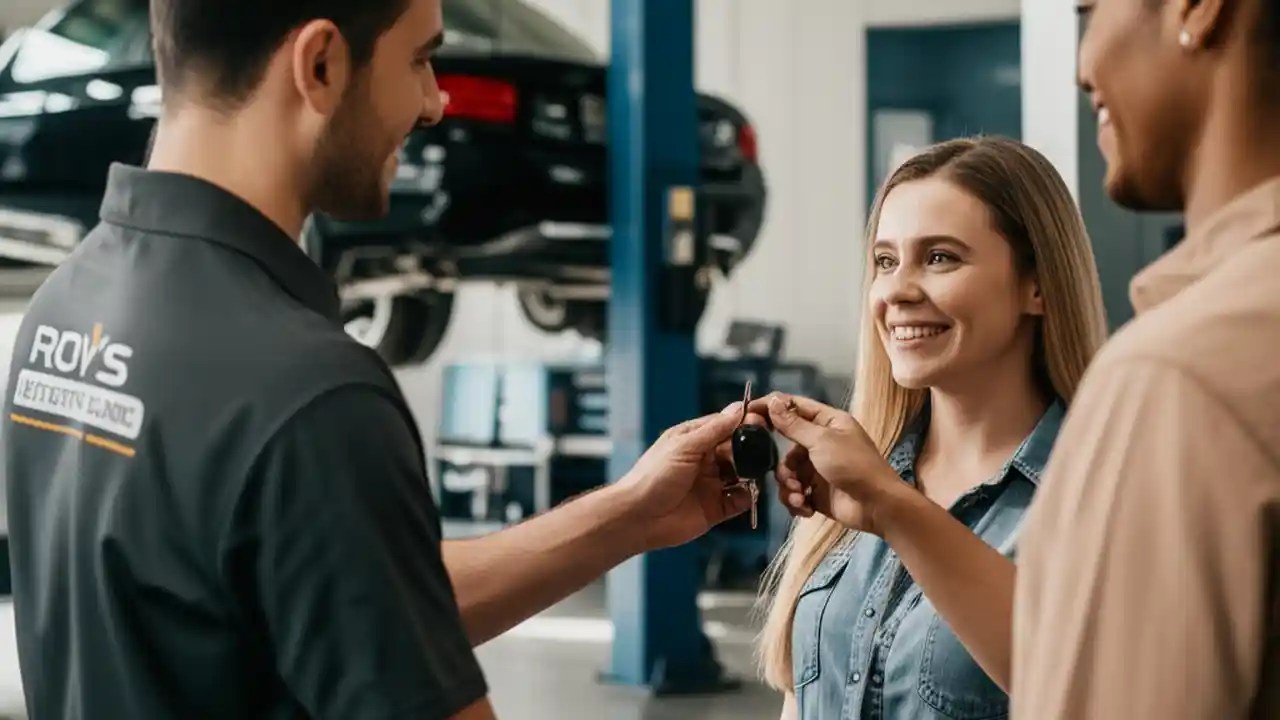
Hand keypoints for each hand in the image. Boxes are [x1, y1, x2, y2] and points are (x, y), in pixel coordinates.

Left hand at [616, 403, 754, 550]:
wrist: (638, 518)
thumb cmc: (653, 477)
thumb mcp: (684, 447)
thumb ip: (714, 430)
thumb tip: (739, 409)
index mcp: (694, 440)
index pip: (725, 426)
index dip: (744, 423)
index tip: (762, 422)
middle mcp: (705, 461)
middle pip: (738, 450)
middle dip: (751, 449)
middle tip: (761, 450)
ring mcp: (711, 485)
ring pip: (743, 475)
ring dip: (752, 473)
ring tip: (757, 471)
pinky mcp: (716, 508)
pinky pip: (740, 500)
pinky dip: (749, 497)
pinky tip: (749, 493)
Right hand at [748, 393, 906, 535]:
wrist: (878, 506)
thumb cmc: (854, 465)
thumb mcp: (822, 441)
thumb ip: (793, 424)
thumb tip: (772, 401)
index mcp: (828, 422)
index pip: (793, 407)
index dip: (771, 408)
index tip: (747, 413)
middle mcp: (821, 443)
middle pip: (786, 447)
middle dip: (784, 466)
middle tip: (787, 476)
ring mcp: (818, 469)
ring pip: (787, 473)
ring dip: (789, 487)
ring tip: (800, 495)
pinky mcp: (816, 492)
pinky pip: (795, 493)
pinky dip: (796, 501)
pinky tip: (806, 507)